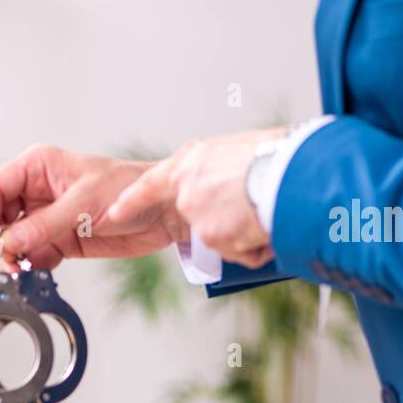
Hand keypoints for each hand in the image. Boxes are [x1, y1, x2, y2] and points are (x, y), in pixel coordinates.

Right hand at [0, 144, 188, 270]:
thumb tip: (9, 242)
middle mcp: (37, 191)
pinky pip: (34, 255)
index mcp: (37, 167)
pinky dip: (32, 265)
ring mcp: (47, 217)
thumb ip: (42, 225)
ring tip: (23, 269)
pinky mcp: (60, 240)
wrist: (161, 211)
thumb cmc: (129, 187)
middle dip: (0, 239)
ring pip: (14, 239)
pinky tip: (38, 270)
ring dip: (15, 256)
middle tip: (9, 258)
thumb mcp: (82, 204)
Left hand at [110, 127, 284, 269]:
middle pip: (193, 217)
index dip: (132, 200)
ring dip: (243, 232)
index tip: (113, 213)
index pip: (151, 183)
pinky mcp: (208, 235)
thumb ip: (224, 168)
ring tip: (266, 211)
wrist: (289, 172)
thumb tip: (232, 181)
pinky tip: (266, 226)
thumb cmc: (280, 155)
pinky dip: (254, 246)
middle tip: (251, 208)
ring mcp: (194, 212)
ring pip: (218, 237)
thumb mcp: (243, 149)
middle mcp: (186, 185)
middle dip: (222, 221)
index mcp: (193, 159)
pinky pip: (236, 252)